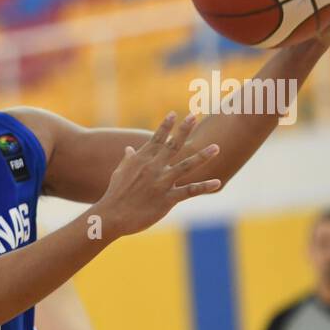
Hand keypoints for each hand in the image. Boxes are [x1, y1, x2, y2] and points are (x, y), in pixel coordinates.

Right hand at [92, 113, 221, 237]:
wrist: (112, 216)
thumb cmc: (114, 194)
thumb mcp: (119, 173)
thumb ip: (128, 159)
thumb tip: (129, 148)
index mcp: (141, 161)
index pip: (156, 139)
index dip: (165, 126)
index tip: (174, 113)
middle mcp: (153, 168)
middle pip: (172, 145)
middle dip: (184, 130)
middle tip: (194, 116)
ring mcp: (161, 183)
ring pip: (186, 166)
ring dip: (202, 156)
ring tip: (216, 147)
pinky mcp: (167, 199)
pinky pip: (189, 191)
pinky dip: (204, 187)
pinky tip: (218, 183)